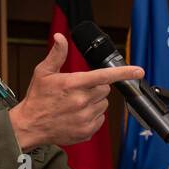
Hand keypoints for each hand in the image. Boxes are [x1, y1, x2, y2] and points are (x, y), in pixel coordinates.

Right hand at [7, 34, 143, 149]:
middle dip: (96, 87)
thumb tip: (61, 37)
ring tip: (76, 104)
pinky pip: (100, 119)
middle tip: (80, 90)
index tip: (139, 70)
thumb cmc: (37, 98)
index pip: (104, 76)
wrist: (29, 125)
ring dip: (95, 102)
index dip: (124, 72)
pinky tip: (77, 115)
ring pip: (103, 104)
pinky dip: (92, 116)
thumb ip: (56, 54)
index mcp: (73, 84)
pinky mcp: (87, 131)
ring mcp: (85, 118)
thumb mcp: (43, 72)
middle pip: (105, 89)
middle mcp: (82, 101)